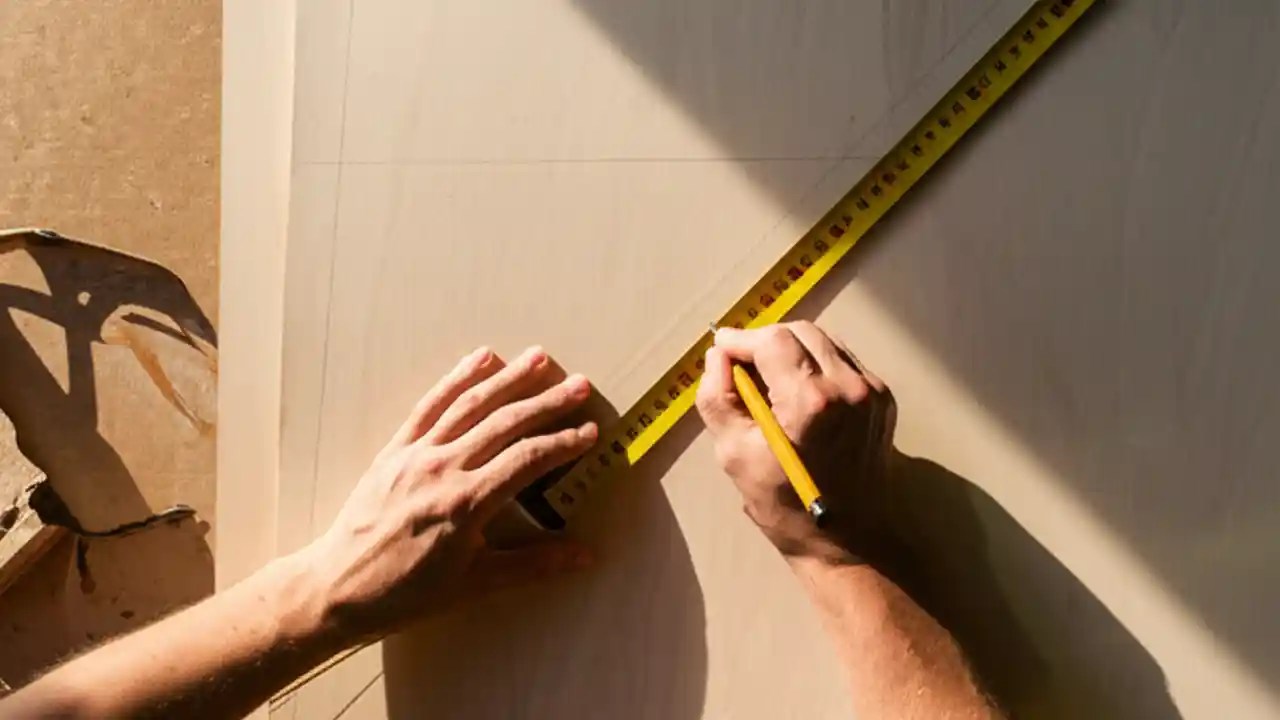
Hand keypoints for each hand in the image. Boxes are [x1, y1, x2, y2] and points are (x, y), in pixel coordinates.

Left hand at [302, 346, 596, 642]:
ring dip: (509, 378)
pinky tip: (480, 359)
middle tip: (581, 384)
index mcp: (466, 503)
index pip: (528, 461)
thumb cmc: (406, 593)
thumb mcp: (475, 584)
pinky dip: (457, 378)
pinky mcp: (395, 448)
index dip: (563, 443)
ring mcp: (416, 454)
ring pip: (471, 405)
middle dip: (547, 402)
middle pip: (505, 423)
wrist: (338, 586)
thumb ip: (533, 565)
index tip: (590, 432)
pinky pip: (430, 405)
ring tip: (540, 357)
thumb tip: (585, 556)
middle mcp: (443, 468)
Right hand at [695, 322, 896, 565]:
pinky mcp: (883, 398)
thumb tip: (717, 357)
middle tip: (742, 367)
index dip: (740, 339)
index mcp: (812, 402)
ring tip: (770, 380)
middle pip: (799, 332)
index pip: (772, 340)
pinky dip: (815, 365)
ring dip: (791, 350)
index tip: (720, 348)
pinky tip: (800, 393)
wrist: (850, 540)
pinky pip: (842, 361)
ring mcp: (871, 391)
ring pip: (823, 341)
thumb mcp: (734, 455)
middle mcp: (849, 387)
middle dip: (765, 342)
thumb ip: (719, 398)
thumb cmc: (786, 506)